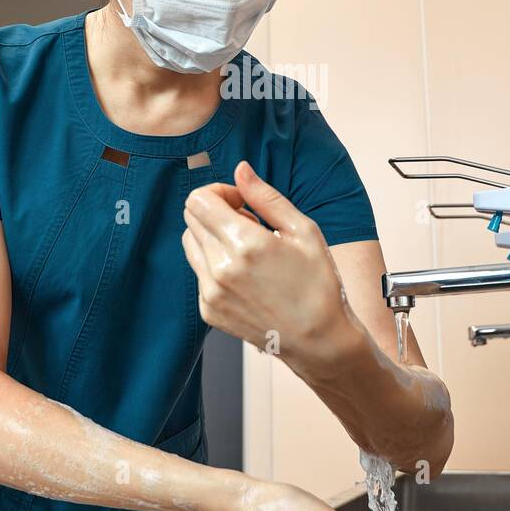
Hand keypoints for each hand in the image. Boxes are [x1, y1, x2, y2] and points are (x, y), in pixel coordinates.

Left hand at [182, 160, 348, 365]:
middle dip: (216, 212)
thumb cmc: (318, 284)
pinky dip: (215, 264)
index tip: (241, 202)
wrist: (319, 340)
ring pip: (190, 243)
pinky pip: (198, 272)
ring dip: (212, 237)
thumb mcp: (303, 231)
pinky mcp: (208, 310)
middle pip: (191, 218)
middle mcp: (221, 268)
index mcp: (245, 243)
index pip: (199, 200)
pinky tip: (245, 275)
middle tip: (250, 226)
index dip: (219, 192)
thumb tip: (240, 170)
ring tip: (247, 251)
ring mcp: (211, 292)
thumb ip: (266, 197)